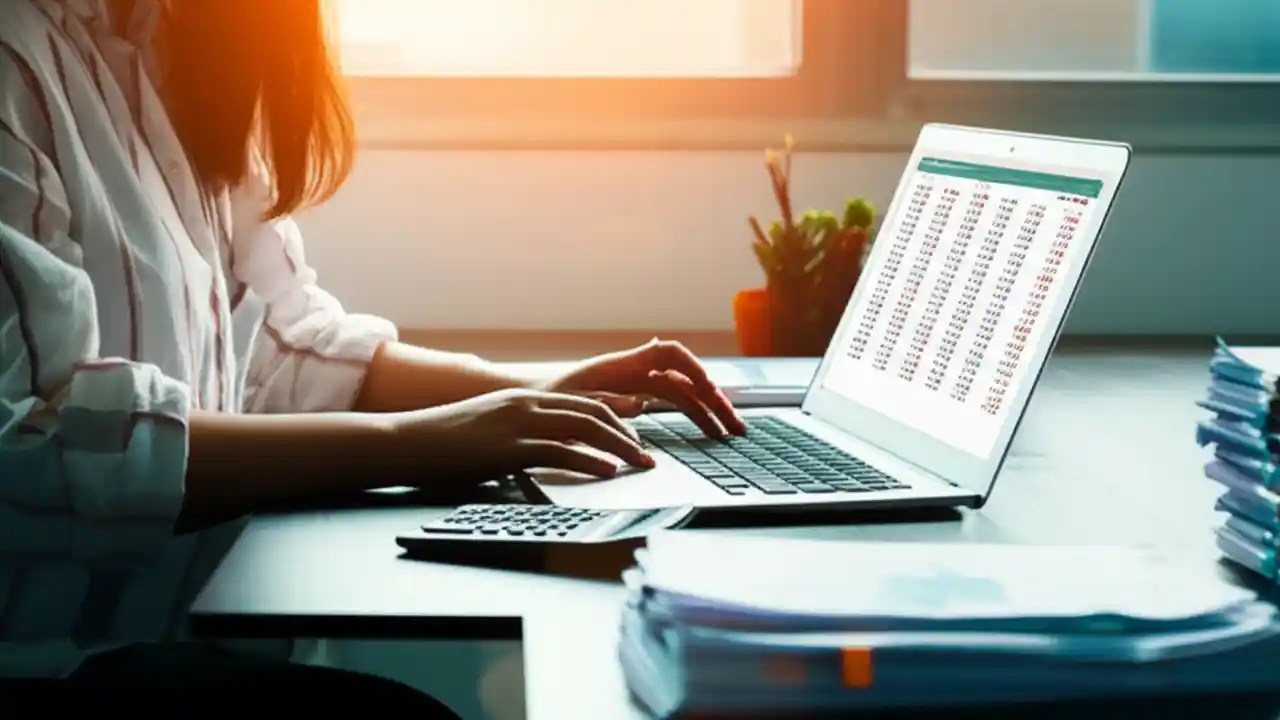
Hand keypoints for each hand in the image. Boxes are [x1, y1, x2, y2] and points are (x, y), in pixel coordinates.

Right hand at [397, 388, 655, 482]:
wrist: (408, 441)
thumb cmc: (444, 442)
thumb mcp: (490, 429)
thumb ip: (520, 434)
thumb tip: (543, 452)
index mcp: (524, 398)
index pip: (583, 402)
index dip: (615, 415)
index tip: (637, 430)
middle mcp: (526, 404)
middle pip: (592, 413)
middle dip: (626, 434)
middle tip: (647, 455)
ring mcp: (518, 424)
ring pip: (583, 428)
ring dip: (618, 447)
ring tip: (639, 464)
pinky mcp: (507, 448)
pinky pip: (559, 452)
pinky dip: (589, 462)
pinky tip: (607, 472)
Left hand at [543, 338, 746, 437]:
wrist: (535, 402)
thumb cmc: (550, 399)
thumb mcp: (574, 404)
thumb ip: (606, 403)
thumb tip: (641, 405)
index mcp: (623, 365)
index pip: (669, 354)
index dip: (694, 369)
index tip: (711, 392)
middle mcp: (636, 370)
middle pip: (685, 378)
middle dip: (713, 399)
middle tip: (734, 426)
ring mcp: (638, 383)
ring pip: (684, 392)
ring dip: (707, 410)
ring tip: (727, 433)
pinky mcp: (636, 397)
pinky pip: (672, 401)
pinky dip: (690, 414)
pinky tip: (704, 429)